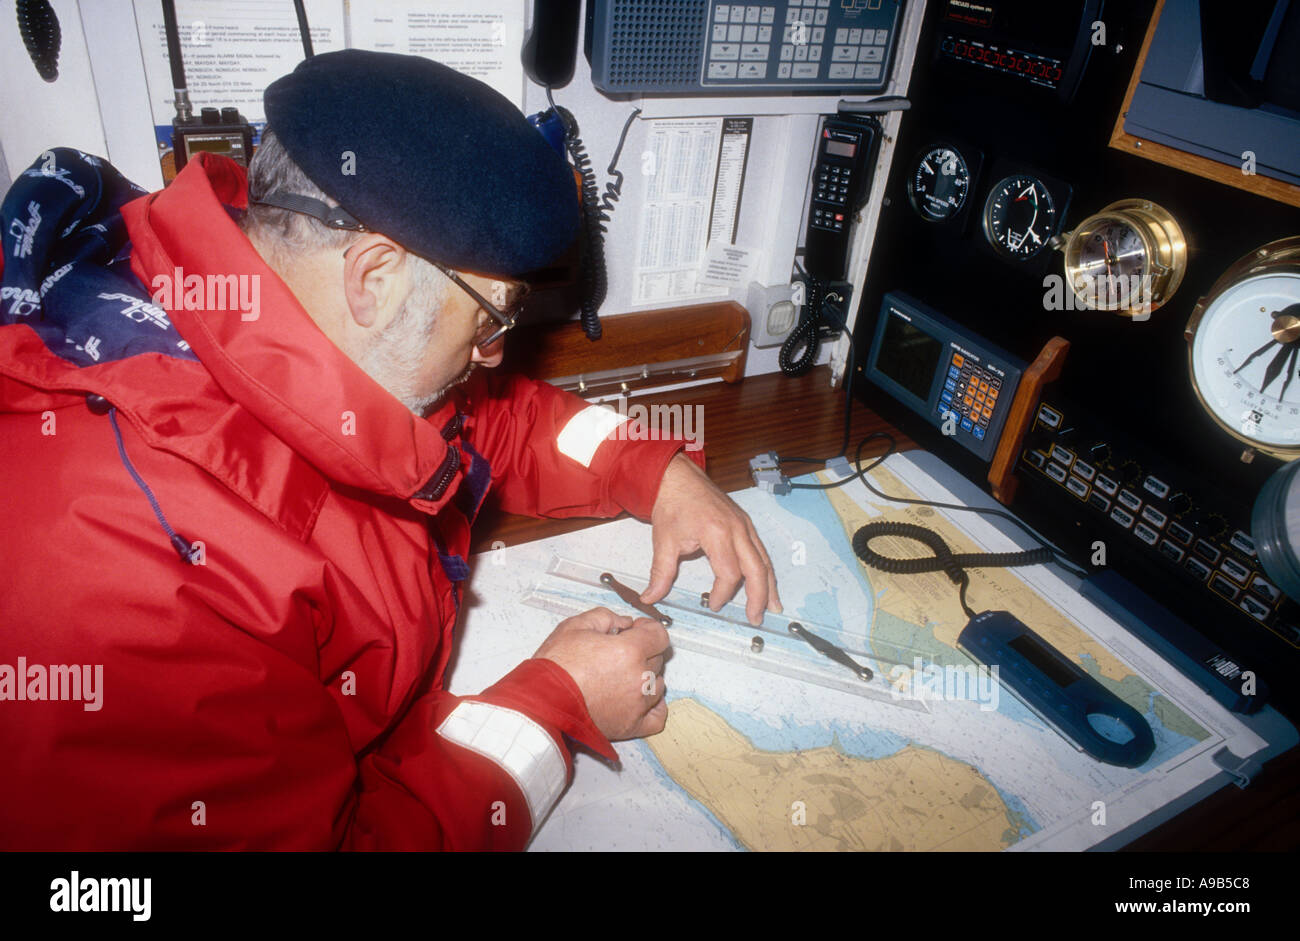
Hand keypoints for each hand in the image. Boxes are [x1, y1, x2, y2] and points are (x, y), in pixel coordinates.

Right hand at [533, 607, 668, 740]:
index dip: (648, 628)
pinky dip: (653, 705)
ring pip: (657, 685)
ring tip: (622, 675)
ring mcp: (637, 705)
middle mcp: (639, 678)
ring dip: (645, 677)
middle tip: (618, 652)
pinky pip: (658, 715)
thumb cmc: (555, 667)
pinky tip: (640, 698)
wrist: (541, 702)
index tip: (636, 630)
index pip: (659, 635)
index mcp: (630, 651)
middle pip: (657, 658)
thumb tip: (624, 623)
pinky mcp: (631, 727)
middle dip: (642, 651)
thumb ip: (606, 617)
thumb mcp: (575, 626)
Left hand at [641, 453, 782, 625]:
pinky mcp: (745, 523)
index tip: (713, 604)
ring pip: (764, 560)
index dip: (722, 593)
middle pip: (756, 568)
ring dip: (769, 585)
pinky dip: (765, 569)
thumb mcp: (664, 541)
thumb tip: (650, 598)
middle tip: (755, 618)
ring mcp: (744, 524)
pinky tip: (767, 583)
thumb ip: (661, 573)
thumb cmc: (672, 505)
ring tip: (773, 607)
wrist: (677, 477)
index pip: (729, 573)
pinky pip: (760, 550)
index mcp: (717, 533)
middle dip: (758, 596)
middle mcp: (737, 529)